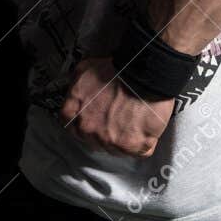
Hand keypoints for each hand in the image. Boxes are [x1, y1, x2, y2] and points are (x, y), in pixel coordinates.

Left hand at [59, 57, 173, 157]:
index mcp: (73, 115)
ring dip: (125, 139)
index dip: (88, 125)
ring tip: (136, 122)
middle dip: (106, 133)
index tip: (97, 120)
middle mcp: (88, 130)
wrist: (142, 71)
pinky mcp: (132, 146)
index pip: (74, 129)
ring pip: (117, 149)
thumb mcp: (83, 71)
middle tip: (119, 119)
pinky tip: (147, 129)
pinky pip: (140, 151)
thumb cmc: (115, 68)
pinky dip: (145, 142)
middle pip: (95, 141)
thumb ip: (75, 89)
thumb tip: (76, 95)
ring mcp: (110, 141)